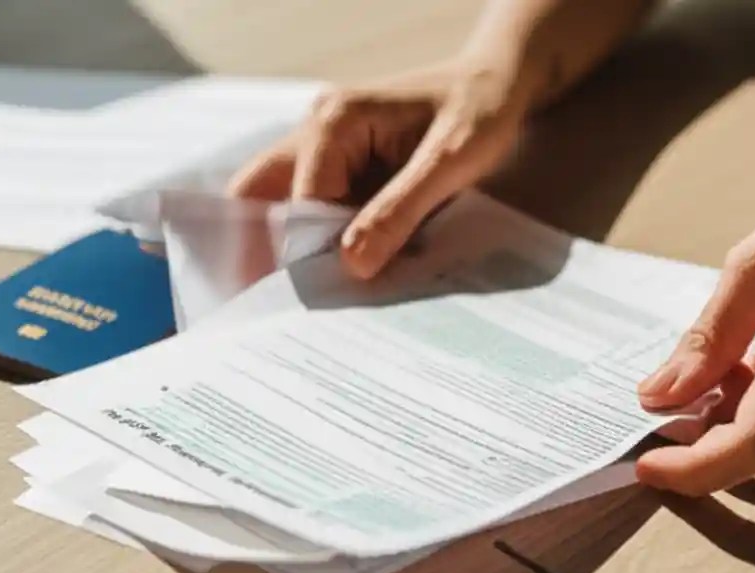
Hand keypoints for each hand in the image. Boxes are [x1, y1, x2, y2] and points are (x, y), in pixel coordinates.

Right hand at [229, 61, 525, 278]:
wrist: (496, 86)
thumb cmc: (479, 112)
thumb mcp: (449, 162)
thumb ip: (399, 210)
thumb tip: (352, 265)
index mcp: (334, 122)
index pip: (299, 201)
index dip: (311, 250)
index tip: (334, 292)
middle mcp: (315, 131)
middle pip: (259, 195)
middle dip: (267, 249)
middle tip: (287, 304)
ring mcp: (322, 150)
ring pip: (281, 205)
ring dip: (300, 248)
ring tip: (321, 294)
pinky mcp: (339, 170)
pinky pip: (316, 210)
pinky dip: (326, 242)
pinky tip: (349, 273)